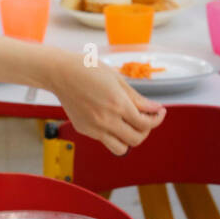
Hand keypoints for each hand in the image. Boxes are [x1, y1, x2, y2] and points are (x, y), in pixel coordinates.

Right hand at [47, 50, 165, 154]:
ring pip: (121, 149)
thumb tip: (155, 109)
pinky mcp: (85, 130)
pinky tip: (112, 120)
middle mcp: (106, 120)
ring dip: (129, 139)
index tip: (159, 113)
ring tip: (130, 126)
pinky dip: (113, 134)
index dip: (157, 119)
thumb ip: (137, 99)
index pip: (145, 123)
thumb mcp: (117, 79)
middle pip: (136, 139)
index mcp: (117, 104)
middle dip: (146, 130)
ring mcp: (94, 128)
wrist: (60, 74)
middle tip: (146, 119)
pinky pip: (105, 140)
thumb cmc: (87, 70)